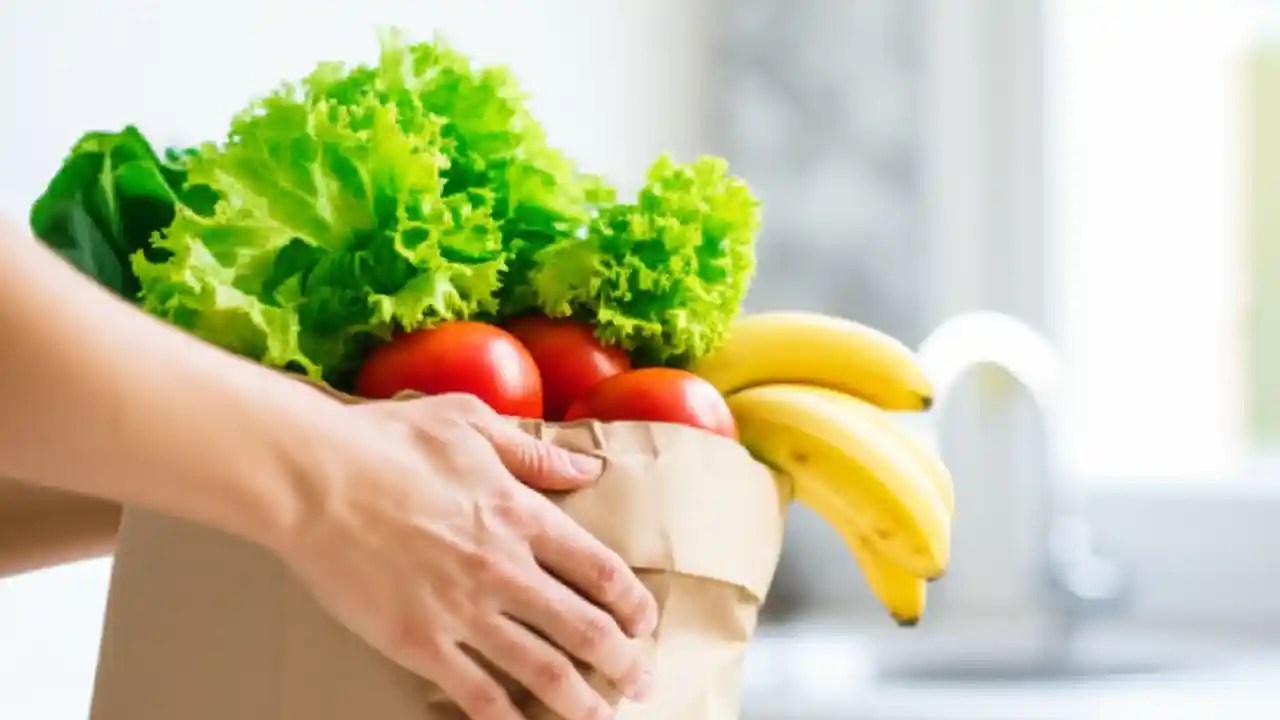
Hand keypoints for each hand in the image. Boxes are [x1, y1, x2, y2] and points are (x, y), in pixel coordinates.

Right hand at [274, 392, 656, 719]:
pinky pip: (476, 694)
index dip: (633, 603)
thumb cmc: (387, 441)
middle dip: (622, 663)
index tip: (644, 623)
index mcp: (522, 516)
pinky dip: (508, 719)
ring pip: (542, 671)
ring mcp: (463, 611)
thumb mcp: (470, 422)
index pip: (601, 570)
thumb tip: (588, 466)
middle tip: (639, 682)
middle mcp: (504, 569)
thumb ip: (534, 451)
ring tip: (602, 717)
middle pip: (584, 629)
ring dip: (581, 701)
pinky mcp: (418, 642)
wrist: (312, 478)